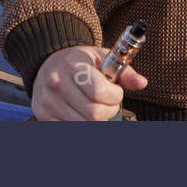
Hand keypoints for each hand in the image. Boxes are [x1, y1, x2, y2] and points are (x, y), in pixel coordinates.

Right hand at [31, 45, 147, 119]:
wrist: (47, 64)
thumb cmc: (77, 62)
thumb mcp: (100, 57)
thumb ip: (123, 71)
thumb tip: (142, 83)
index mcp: (72, 66)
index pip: (99, 91)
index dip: (114, 96)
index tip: (115, 91)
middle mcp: (57, 84)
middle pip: (93, 113)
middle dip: (109, 110)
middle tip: (108, 101)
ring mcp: (48, 102)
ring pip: (84, 124)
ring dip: (97, 119)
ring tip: (95, 105)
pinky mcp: (44, 116)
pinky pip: (71, 129)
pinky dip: (83, 124)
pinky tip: (82, 112)